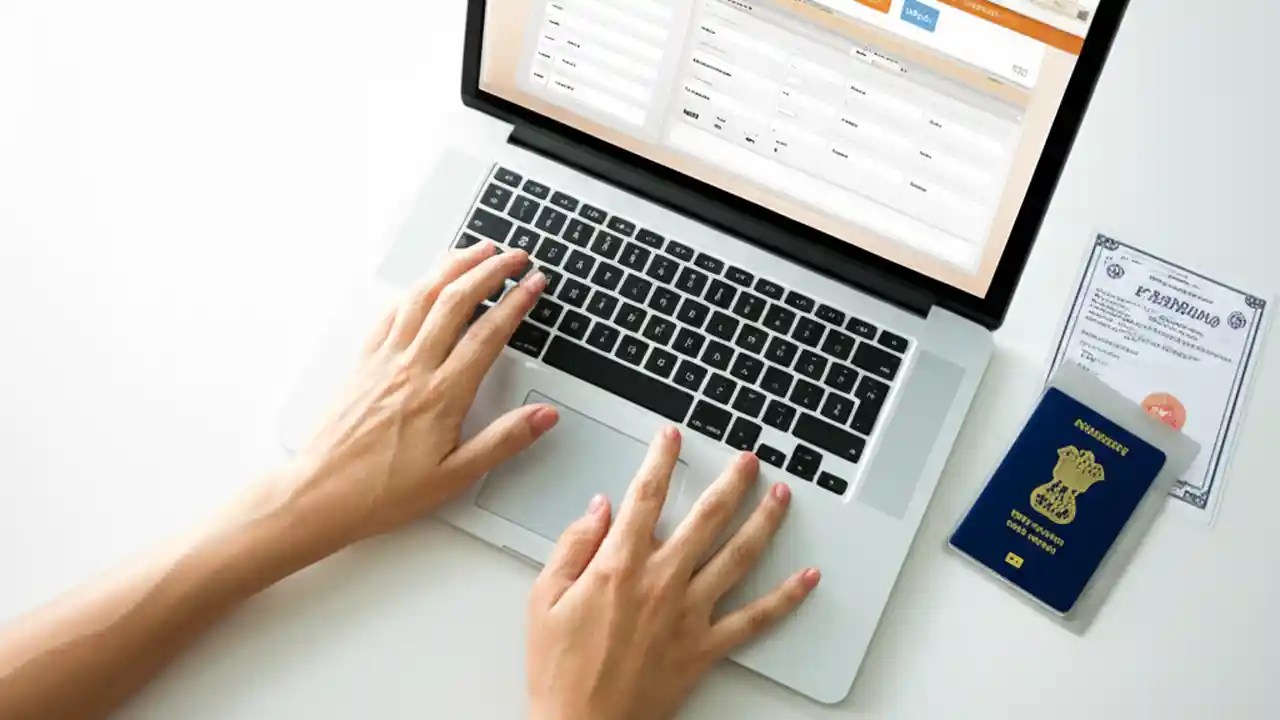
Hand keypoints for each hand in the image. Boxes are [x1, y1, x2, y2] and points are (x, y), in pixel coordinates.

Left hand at [281, 241, 558, 551]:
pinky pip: (390, 314)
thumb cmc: (383, 492)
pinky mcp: (363, 363)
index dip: (516, 302)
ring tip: (475, 251)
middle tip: (514, 256)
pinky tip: (423, 285)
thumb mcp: (456, 476)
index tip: (534, 283)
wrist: (319, 494)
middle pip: (457, 300)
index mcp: (442, 394)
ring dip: (452, 267)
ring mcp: (385, 360)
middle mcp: (413, 367)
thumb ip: (504, 441)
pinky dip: (413, 291)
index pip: (488, 333)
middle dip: (490, 270)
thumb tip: (543, 416)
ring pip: (422, 296)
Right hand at [526, 427, 819, 719]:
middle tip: (749, 458)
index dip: (661, 459)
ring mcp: (689, 614)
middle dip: (731, 481)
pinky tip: (807, 577)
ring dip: (765, 521)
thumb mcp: (543, 599)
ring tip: (782, 495)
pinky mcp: (706, 647)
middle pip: (707, 517)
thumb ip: (573, 547)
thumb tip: (598, 510)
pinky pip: (756, 619)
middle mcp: (662, 582)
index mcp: (619, 566)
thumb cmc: (559, 670)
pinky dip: (787, 597)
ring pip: (739, 556)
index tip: (672, 436)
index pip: (646, 497)